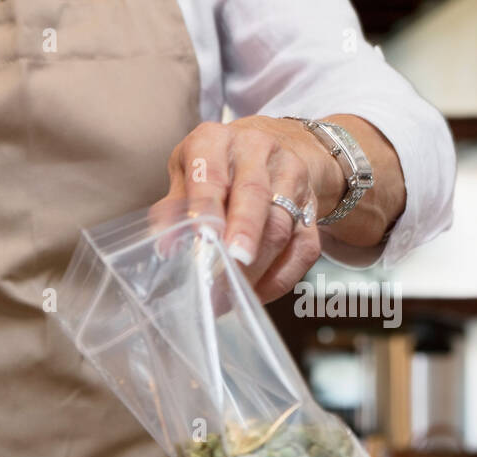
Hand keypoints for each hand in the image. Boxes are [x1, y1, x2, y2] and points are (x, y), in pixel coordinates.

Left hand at [158, 116, 347, 302]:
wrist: (269, 146)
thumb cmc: (212, 168)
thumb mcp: (184, 175)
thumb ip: (173, 208)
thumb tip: (166, 247)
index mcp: (215, 141)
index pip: (210, 174)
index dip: (206, 207)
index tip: (204, 238)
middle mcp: (256, 151)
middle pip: (253, 197)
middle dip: (243, 235)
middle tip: (230, 268)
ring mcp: (290, 176)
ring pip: (281, 225)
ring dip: (257, 266)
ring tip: (232, 295)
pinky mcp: (311, 206)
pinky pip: (303, 247)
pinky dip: (281, 277)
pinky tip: (257, 294)